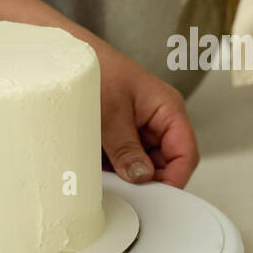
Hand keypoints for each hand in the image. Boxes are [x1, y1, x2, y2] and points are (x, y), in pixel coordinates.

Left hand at [96, 49, 198, 188]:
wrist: (66, 55)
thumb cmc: (96, 68)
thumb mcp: (110, 114)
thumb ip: (126, 148)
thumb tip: (141, 178)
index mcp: (168, 109)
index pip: (185, 153)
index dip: (174, 178)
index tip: (156, 197)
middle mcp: (159, 121)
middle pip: (166, 164)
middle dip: (148, 180)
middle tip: (125, 191)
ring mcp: (140, 129)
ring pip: (145, 166)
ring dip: (127, 175)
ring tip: (105, 173)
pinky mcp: (122, 135)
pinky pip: (125, 160)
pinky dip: (114, 169)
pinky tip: (97, 167)